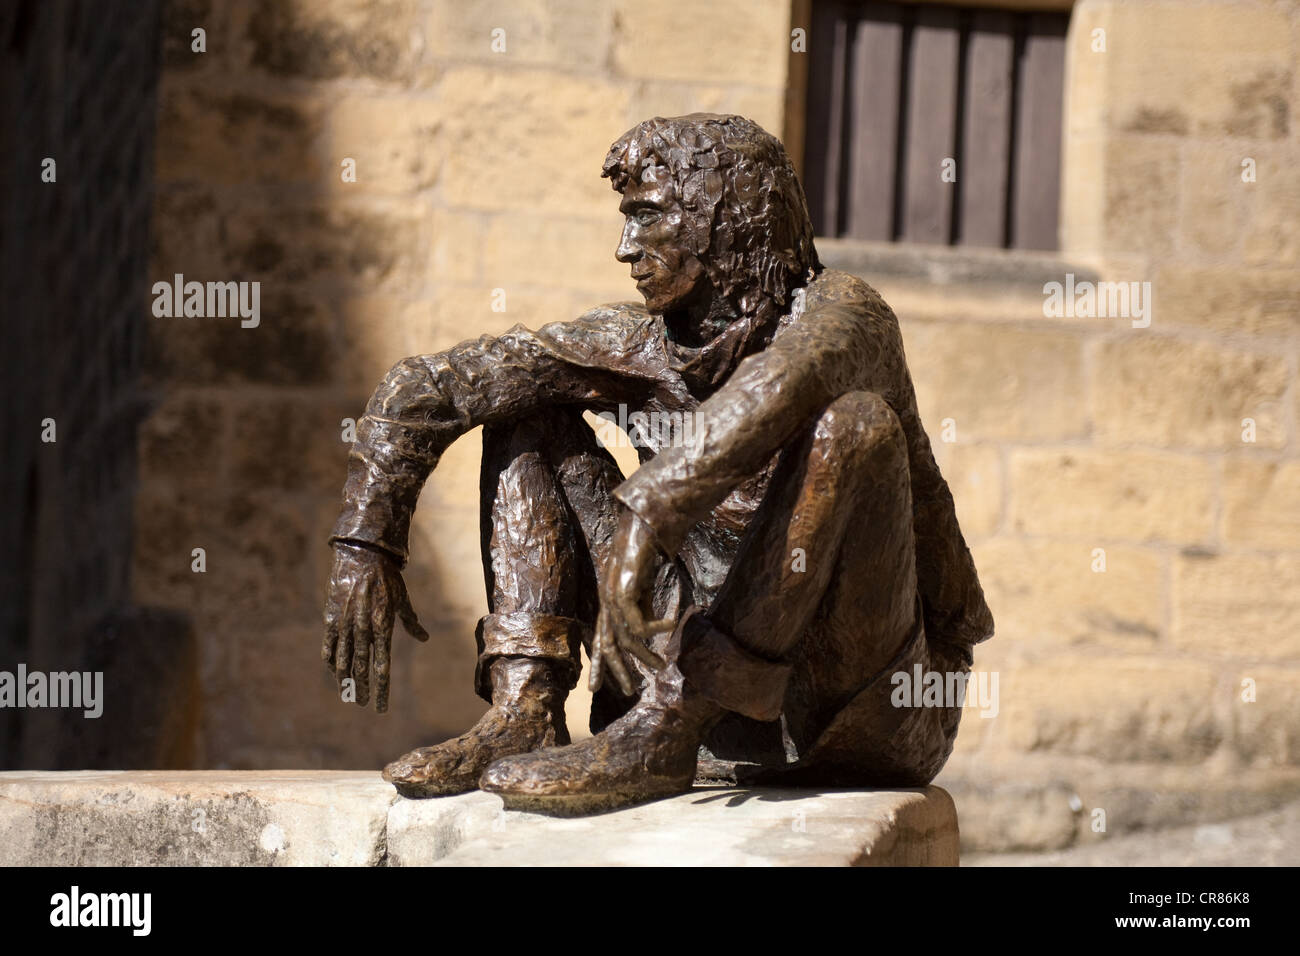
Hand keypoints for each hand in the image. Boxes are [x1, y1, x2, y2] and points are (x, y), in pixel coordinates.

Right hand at [322, 541, 427, 711]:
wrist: (362, 554)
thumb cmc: (388, 578)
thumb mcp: (402, 600)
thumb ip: (411, 622)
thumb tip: (424, 638)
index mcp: (383, 626)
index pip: (382, 667)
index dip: (381, 690)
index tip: (380, 708)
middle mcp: (363, 629)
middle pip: (361, 668)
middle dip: (363, 689)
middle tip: (365, 704)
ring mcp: (344, 624)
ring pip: (343, 661)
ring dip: (345, 681)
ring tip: (349, 696)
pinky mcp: (331, 617)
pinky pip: (329, 645)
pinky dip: (331, 661)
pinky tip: (335, 673)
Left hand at [589, 512, 675, 695]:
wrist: (643, 523)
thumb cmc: (645, 552)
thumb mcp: (642, 588)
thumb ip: (642, 609)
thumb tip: (650, 634)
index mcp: (607, 603)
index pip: (600, 640)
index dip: (599, 664)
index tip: (596, 688)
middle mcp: (605, 602)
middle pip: (606, 645)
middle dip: (616, 671)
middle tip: (627, 691)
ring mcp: (612, 597)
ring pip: (626, 639)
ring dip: (645, 656)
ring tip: (663, 666)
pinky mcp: (623, 590)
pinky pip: (640, 623)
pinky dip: (657, 628)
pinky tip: (673, 624)